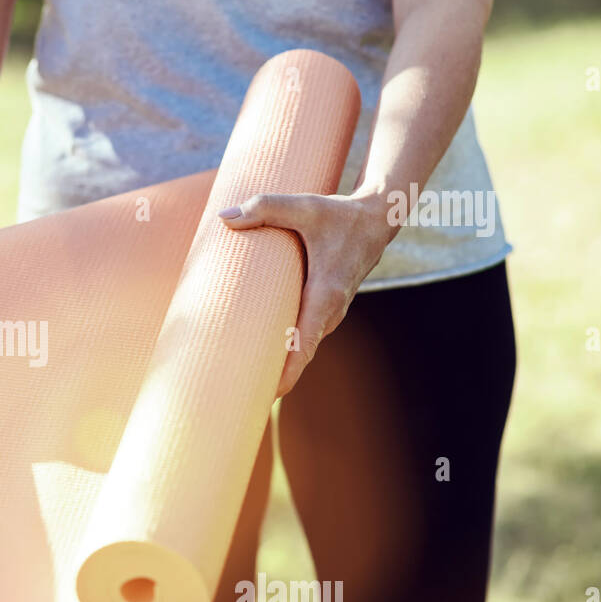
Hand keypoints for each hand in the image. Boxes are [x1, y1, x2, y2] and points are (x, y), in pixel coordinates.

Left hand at [219, 190, 396, 396]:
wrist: (376, 220)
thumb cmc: (339, 214)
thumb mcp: (304, 205)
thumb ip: (265, 207)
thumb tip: (224, 218)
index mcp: (325, 295)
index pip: (304, 343)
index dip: (286, 371)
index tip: (267, 395)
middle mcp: (329, 312)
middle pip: (299, 355)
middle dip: (273, 377)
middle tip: (237, 396)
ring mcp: (328, 314)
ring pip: (300, 347)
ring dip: (277, 364)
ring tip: (242, 383)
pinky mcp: (323, 309)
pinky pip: (302, 337)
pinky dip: (284, 350)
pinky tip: (258, 358)